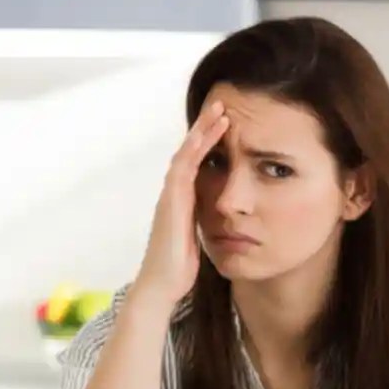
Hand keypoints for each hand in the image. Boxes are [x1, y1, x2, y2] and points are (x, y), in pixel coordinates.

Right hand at [132, 100, 229, 307]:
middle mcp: (174, 192)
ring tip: (220, 110)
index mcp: (182, 200)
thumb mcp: (199, 237)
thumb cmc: (179, 266)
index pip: (196, 162)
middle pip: (190, 150)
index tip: (226, 124)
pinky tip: (209, 133)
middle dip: (205, 127)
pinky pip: (184, 166)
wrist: (161, 285)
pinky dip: (197, 148)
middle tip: (223, 104)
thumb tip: (224, 216)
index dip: (210, 141)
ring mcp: (170, 194)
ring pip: (186, 152)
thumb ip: (206, 221)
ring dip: (202, 130)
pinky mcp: (171, 200)